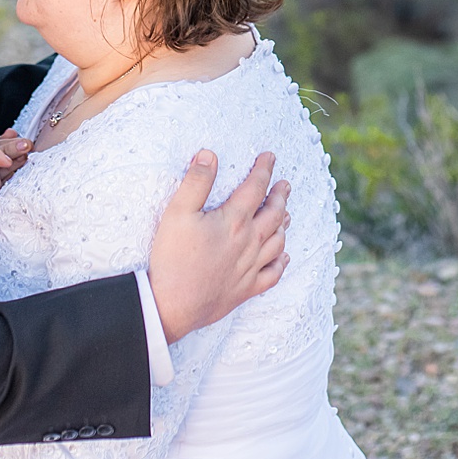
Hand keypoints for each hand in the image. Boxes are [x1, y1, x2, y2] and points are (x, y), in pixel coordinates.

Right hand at [146, 151, 290, 342]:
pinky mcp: (246, 289)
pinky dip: (281, 262)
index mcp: (234, 221)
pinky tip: (284, 256)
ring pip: (277, 242)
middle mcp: (249, 242)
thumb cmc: (172, 257)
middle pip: (274, 214)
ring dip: (284, 225)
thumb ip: (196, 181)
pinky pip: (273, 274)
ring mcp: (250, 267)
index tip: (270, 156)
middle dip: (281, 196)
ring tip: (286, 214)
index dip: (264, 169)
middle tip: (284, 184)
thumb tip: (209, 154)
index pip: (256, 187)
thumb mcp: (177, 212)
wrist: (171, 304)